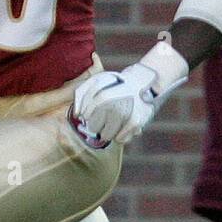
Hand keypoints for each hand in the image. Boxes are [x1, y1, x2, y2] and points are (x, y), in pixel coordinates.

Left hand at [69, 43, 187, 146]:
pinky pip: (120, 139)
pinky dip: (120, 135)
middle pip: (94, 128)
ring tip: (115, 119)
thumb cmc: (116, 83)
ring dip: (107, 131)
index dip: (86, 115)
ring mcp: (125, 115)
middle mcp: (112, 105)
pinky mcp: (136, 123)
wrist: (144, 82)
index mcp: (101, 94)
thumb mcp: (96, 81)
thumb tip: (77, 116)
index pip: (85, 115)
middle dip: (96, 124)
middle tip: (104, 116)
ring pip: (106, 136)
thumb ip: (81, 95)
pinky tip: (124, 123)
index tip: (90, 112)